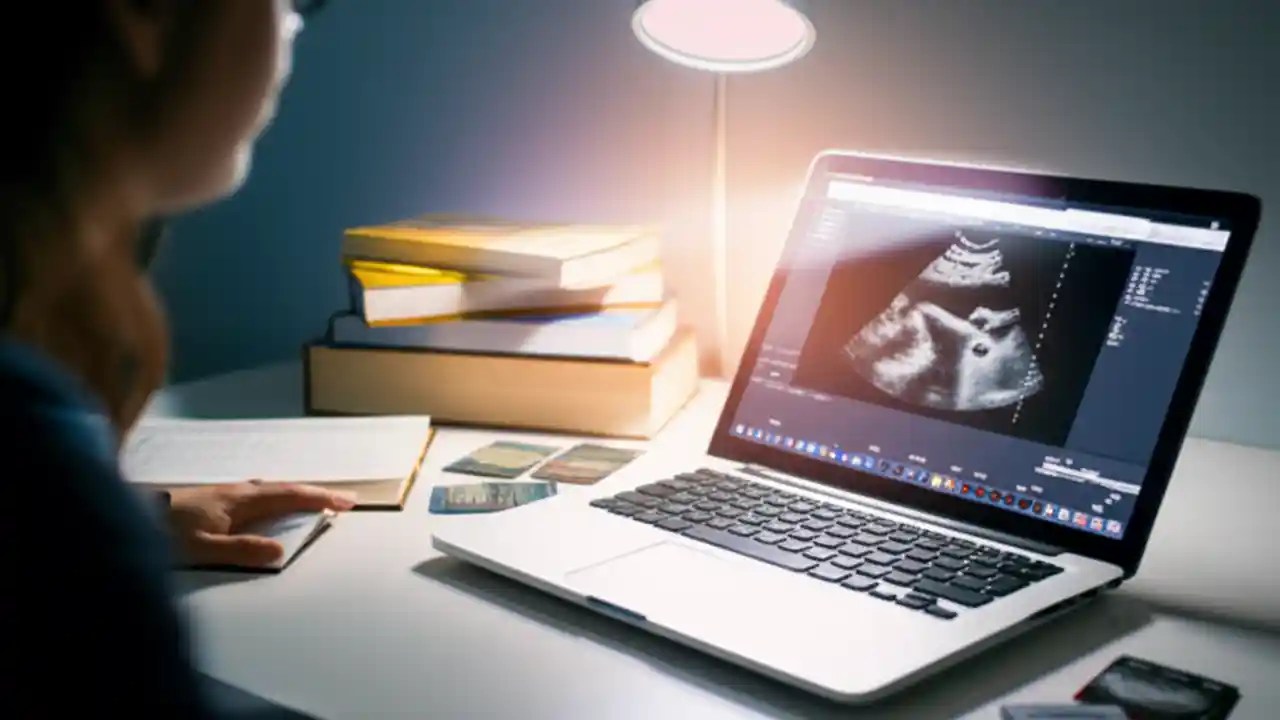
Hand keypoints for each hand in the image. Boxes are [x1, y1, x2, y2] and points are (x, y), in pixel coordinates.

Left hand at [166, 481, 355, 567]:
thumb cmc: (167, 533)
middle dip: (318, 493)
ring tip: (318, 501)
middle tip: (345, 500)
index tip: (347, 502)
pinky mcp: (219, 498)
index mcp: (242, 501)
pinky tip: (276, 503)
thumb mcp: (204, 549)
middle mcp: (240, 492)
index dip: (321, 498)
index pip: (291, 496)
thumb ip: (242, 550)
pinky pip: (262, 493)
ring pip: (274, 489)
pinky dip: (280, 496)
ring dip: (299, 494)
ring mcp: (229, 493)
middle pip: (287, 488)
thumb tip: (280, 552)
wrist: (132, 515)